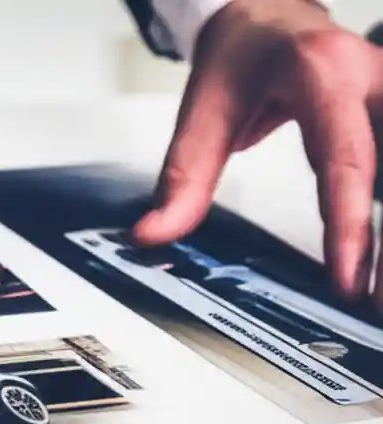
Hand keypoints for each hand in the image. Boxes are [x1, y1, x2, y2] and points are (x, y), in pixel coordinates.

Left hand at [131, 0, 382, 309]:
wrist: (271, 15)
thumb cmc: (244, 52)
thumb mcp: (203, 108)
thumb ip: (182, 176)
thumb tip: (152, 234)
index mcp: (323, 75)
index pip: (345, 160)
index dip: (348, 225)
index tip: (348, 280)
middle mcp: (373, 80)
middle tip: (376, 306)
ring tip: (381, 297)